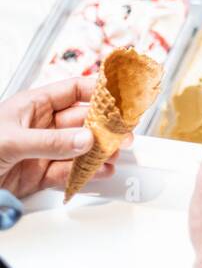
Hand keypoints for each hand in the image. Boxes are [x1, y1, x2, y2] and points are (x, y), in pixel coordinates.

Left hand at [0, 77, 132, 199]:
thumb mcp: (11, 140)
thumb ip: (50, 142)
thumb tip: (84, 140)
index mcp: (33, 104)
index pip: (73, 91)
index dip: (99, 91)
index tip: (122, 95)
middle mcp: (41, 126)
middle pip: (81, 122)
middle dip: (104, 127)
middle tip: (124, 133)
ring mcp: (41, 151)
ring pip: (78, 149)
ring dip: (98, 152)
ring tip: (114, 156)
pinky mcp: (37, 176)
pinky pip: (67, 173)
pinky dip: (84, 174)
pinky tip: (98, 172)